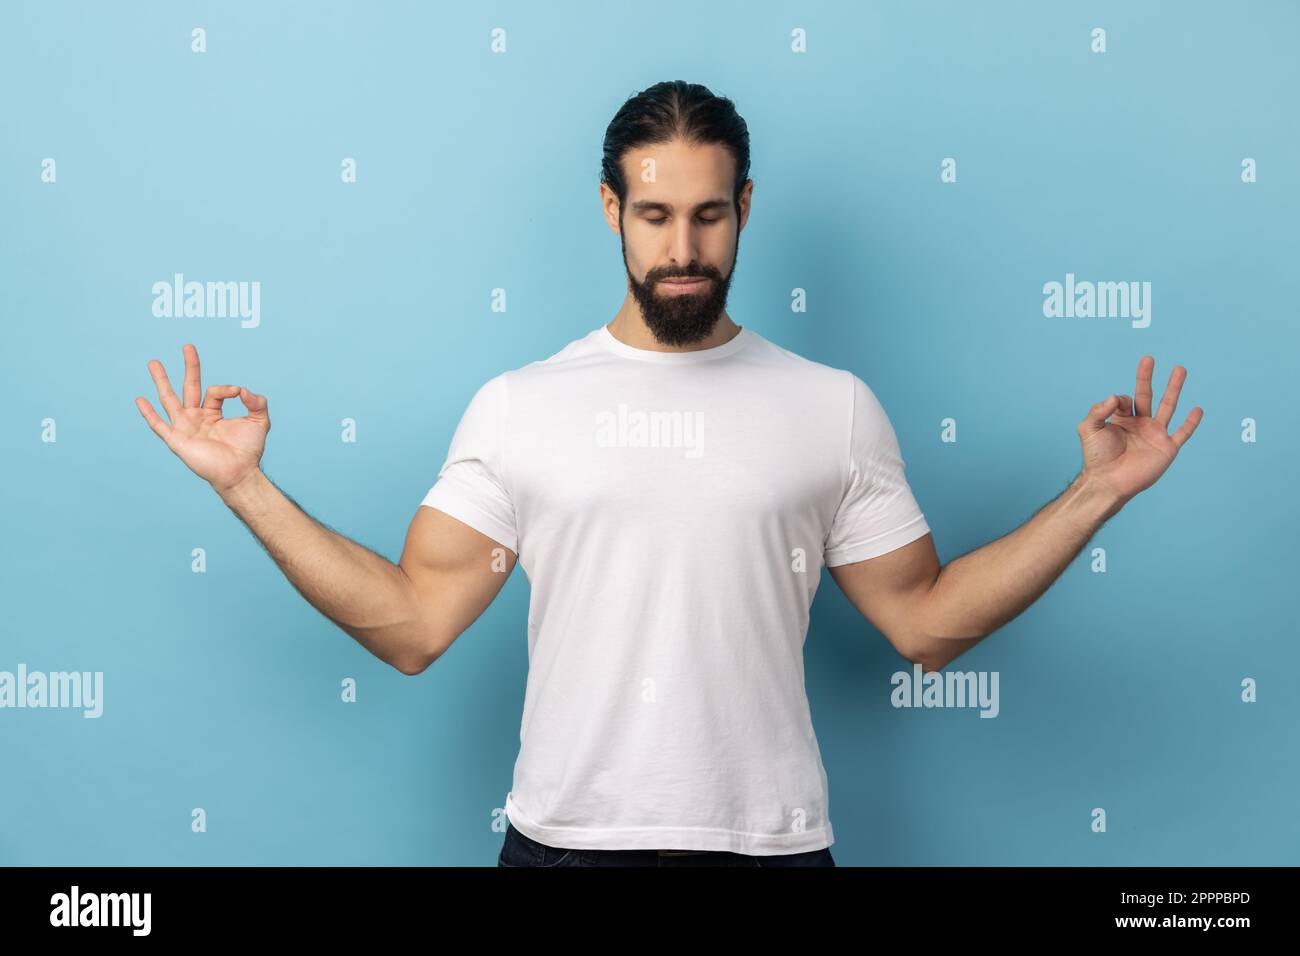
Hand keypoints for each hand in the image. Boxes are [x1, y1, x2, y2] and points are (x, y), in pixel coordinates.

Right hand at [135, 343, 269, 493]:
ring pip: (170, 399)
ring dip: (161, 381)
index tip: (238, 392)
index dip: (226, 388)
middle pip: (189, 386)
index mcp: (213, 412)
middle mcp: (196, 417)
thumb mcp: (259, 421)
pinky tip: (140, 399)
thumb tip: (243, 389)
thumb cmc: (249, 450)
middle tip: (188, 346)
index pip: (214, 390)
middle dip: (189, 367)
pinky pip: (159, 425)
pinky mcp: (177, 440)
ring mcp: (184, 427)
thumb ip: (257, 402)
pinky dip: (149, 413)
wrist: (240, 472)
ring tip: (154, 362)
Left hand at [1077, 355, 1201, 503]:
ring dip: (1174, 388)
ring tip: (1180, 369)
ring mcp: (1155, 434)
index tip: (1116, 405)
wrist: (1108, 481)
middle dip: (1147, 377)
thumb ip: (1098, 409)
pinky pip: (1183, 433)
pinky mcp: (1167, 448)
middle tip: (1149, 358)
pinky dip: (1191, 422)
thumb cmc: (1096, 457)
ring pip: (1168, 406)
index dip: (1120, 399)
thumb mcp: (1089, 429)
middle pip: (1147, 395)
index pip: (1125, 398)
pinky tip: (1197, 409)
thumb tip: (1115, 395)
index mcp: (1121, 419)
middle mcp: (1139, 424)